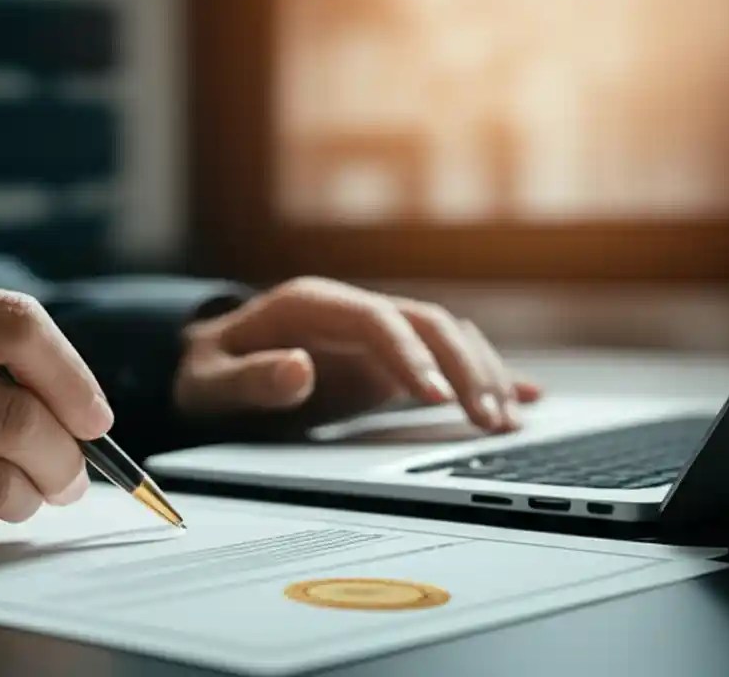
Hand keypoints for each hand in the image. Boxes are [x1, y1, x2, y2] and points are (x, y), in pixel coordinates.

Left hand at [175, 277, 540, 432]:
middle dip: (464, 369)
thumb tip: (297, 370)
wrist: (208, 361)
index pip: (377, 320)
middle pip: (426, 324)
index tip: (433, 399)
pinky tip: (523, 398)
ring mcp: (374, 332)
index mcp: (311, 306)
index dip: (409, 356)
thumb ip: (248, 380)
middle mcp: (351, 311)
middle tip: (488, 420)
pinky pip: (443, 357)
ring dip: (481, 373)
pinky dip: (481, 375)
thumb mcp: (207, 382)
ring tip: (506, 421)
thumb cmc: (206, 371)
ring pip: (446, 336)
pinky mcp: (387, 358)